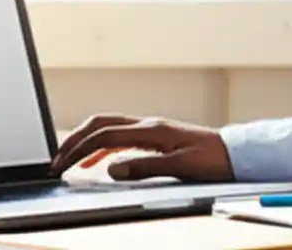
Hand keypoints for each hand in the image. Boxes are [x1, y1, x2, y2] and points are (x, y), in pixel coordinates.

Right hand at [51, 114, 234, 181]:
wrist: (235, 153)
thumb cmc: (213, 159)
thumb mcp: (180, 166)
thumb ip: (144, 167)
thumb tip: (110, 168)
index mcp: (151, 129)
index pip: (105, 136)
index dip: (79, 149)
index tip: (62, 164)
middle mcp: (148, 125)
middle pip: (101, 123)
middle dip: (74, 139)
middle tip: (56, 159)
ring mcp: (151, 129)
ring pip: (108, 127)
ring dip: (85, 140)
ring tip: (68, 159)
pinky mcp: (155, 136)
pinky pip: (120, 136)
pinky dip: (101, 146)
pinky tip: (96, 161)